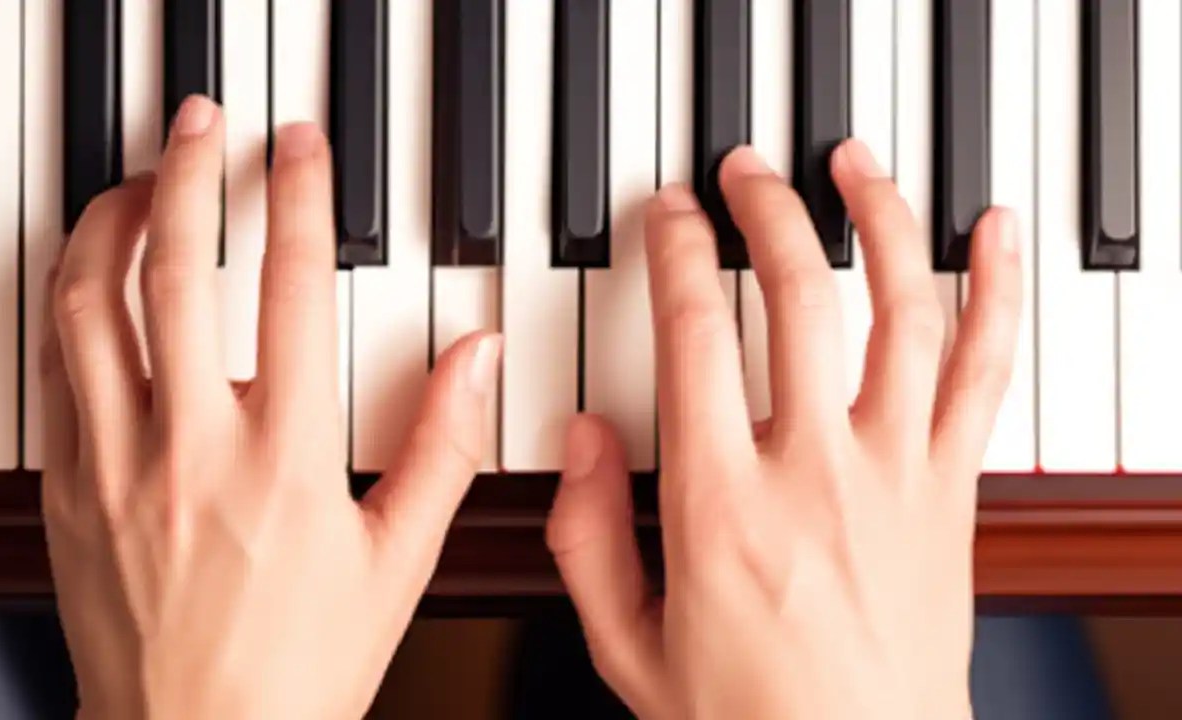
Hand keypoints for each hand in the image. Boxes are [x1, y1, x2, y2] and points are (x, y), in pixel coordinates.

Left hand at [42, 96, 500, 718]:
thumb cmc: (298, 668)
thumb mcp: (398, 560)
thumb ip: (445, 446)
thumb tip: (479, 358)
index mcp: (285, 459)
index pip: (296, 291)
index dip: (301, 201)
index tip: (300, 151)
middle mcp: (193, 448)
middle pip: (177, 272)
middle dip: (192, 176)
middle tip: (205, 126)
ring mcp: (117, 465)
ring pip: (91, 307)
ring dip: (112, 226)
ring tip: (141, 186)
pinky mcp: (68, 488)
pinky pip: (57, 369)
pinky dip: (74, 305)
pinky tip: (97, 284)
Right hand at [547, 140, 1020, 718]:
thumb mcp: (627, 644)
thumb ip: (588, 536)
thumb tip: (581, 439)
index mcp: (721, 503)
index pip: (695, 333)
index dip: (680, 252)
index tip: (672, 218)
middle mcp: (815, 471)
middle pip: (799, 294)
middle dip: (767, 210)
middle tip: (746, 172)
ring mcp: (896, 474)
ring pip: (899, 310)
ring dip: (877, 219)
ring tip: (852, 165)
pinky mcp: (951, 490)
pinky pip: (984, 371)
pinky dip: (995, 293)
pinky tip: (990, 236)